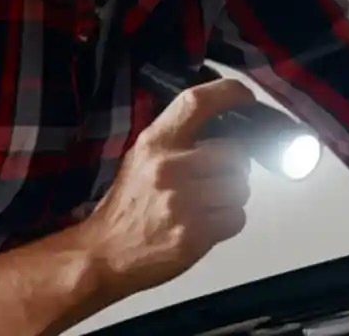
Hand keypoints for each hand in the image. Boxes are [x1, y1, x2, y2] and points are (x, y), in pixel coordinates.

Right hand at [76, 78, 254, 300]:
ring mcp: (182, 202)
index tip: (246, 97)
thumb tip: (222, 127)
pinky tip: (206, 225)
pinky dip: (228, 222)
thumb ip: (177, 140)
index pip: (196, 102)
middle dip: (235, 167)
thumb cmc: (127, 205)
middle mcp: (169, 167)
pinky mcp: (193, 235)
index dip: (228, 93)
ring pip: (240, 187)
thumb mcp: (141, 159)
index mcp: (155, 142)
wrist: (102, 255)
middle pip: (235, 153)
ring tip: (207, 205)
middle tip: (217, 179)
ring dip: (231, 197)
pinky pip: (237, 218)